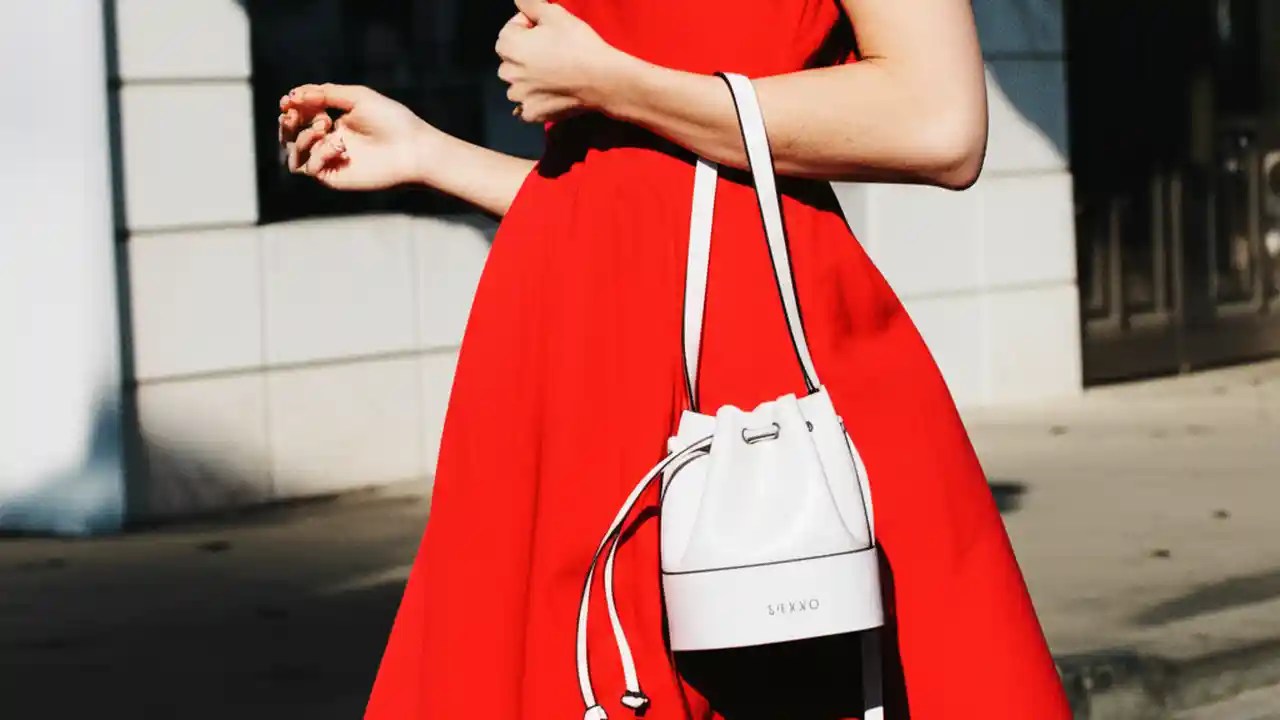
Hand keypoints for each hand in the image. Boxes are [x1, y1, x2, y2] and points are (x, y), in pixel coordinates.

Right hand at [278, 84, 437, 189]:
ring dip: (299, 138)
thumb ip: (326, 94)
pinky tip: (338, 146)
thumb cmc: (392, 121)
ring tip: (323, 126)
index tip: (289, 99)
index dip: (291, 107)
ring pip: (294, 155)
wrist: (413, 149)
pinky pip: (310, 168)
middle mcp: (330, 143)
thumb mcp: (358, 98)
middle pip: (290, 137)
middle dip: (287, 123)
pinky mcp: (335, 178)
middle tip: (292, 114)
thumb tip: (294, 95)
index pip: (301, 116)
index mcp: (335, 123)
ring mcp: (331, 162)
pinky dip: (318, 154)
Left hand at [495, 0, 626, 122]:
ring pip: (515, 85)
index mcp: (510, 47)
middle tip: (549, 51)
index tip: (544, 29)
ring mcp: (521, 96)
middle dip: (523, 54)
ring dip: (526, 79)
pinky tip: (548, 94)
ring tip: (549, 74)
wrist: (602, 79)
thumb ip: (530, 3)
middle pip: (509, 60)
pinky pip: (525, 108)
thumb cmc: (579, 44)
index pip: (508, 32)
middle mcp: (509, 73)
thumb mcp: (555, 14)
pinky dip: (532, 102)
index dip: (526, 27)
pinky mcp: (534, 113)